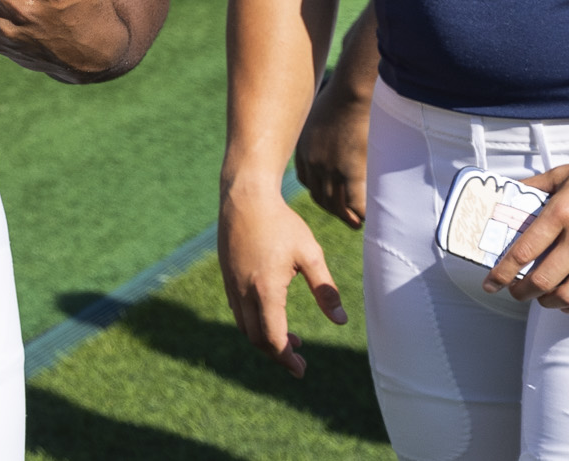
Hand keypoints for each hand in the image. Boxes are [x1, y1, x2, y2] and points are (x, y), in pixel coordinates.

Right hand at [219, 188, 348, 377]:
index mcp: (266, 290)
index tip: (301, 369)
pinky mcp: (227, 275)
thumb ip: (325, 290)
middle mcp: (244, 291)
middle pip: (256, 338)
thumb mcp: (310, 254)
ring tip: (289, 339)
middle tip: (299, 358)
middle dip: (277, 353)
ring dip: (264, 339)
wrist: (245, 197)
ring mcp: (232, 284)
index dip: (287, 358)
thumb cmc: (282, 223)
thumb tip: (341, 321)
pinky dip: (252, 322)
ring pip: (243, 326)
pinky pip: (237, 310)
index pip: (273, 339)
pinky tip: (269, 314)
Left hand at [295, 73, 370, 228]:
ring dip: (346, 216)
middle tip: (347, 218)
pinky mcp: (350, 170)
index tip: (331, 199)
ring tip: (357, 222)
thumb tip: (333, 132)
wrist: (351, 92)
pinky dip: (361, 213)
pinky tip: (369, 218)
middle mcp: (312, 162)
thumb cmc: (341, 97)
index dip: (319, 192)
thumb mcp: (321, 115)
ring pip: (336, 203)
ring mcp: (330, 168)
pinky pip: (355, 202)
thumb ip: (323, 131)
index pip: (307, 181)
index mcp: (304, 149)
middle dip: (333, 209)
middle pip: (320, 195)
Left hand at [484, 153, 568, 314]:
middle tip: (516, 292)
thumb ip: (534, 185)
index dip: (502, 272)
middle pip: (544, 279)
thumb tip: (508, 194)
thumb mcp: (565, 173)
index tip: (492, 283)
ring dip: (550, 302)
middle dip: (523, 291)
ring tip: (542, 300)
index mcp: (562, 212)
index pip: (524, 251)